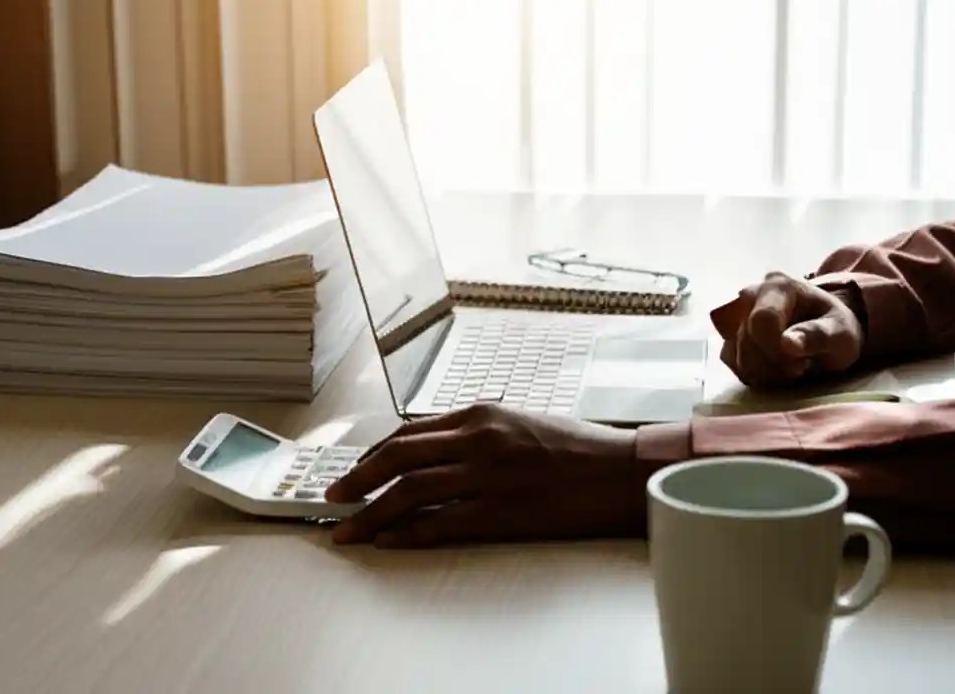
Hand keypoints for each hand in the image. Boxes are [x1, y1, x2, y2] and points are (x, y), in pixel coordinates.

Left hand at [325, 404, 641, 547]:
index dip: (372, 455)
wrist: (621, 471)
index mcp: (481, 413)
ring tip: (348, 528)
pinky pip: (441, 524)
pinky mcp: (502, 511)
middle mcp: (478, 438)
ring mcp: (488, 475)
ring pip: (410, 491)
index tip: (354, 471)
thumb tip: (430, 450)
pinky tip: (389, 541)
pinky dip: (407, 533)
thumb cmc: (577, 448)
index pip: (408, 432)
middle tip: (333, 497)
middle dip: (357, 479)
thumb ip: (475, 432)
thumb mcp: (519, 422)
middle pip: (397, 457)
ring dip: (371, 512)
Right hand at [712, 271, 863, 387]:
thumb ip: (817, 335)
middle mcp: (751, 295)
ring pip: (735, 354)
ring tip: (789, 368)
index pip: (762, 319)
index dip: (776, 350)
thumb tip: (787, 343)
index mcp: (779, 286)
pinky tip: (774, 370)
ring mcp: (737, 315)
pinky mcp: (731, 336)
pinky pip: (732, 362)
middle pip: (746, 340)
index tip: (800, 365)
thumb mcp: (841, 333)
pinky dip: (753, 374)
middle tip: (799, 368)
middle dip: (772, 364)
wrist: (826, 330)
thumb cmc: (836, 329)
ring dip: (763, 372)